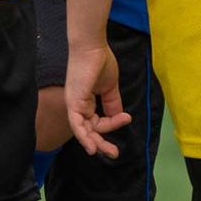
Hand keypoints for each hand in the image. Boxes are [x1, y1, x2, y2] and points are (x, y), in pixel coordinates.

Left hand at [66, 41, 129, 157]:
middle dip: (102, 143)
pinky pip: (76, 124)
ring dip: (95, 143)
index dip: (112, 124)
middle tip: (114, 153)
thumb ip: (113, 103)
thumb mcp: (109, 87)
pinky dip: (83, 137)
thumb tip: (120, 117)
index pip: (97, 121)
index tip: (127, 119)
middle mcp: (77, 105)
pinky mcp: (73, 101)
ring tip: (107, 152)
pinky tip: (92, 147)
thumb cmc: (100, 62)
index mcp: (84, 101)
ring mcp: (73, 104)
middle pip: (88, 130)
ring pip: (83, 130)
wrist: (92, 47)